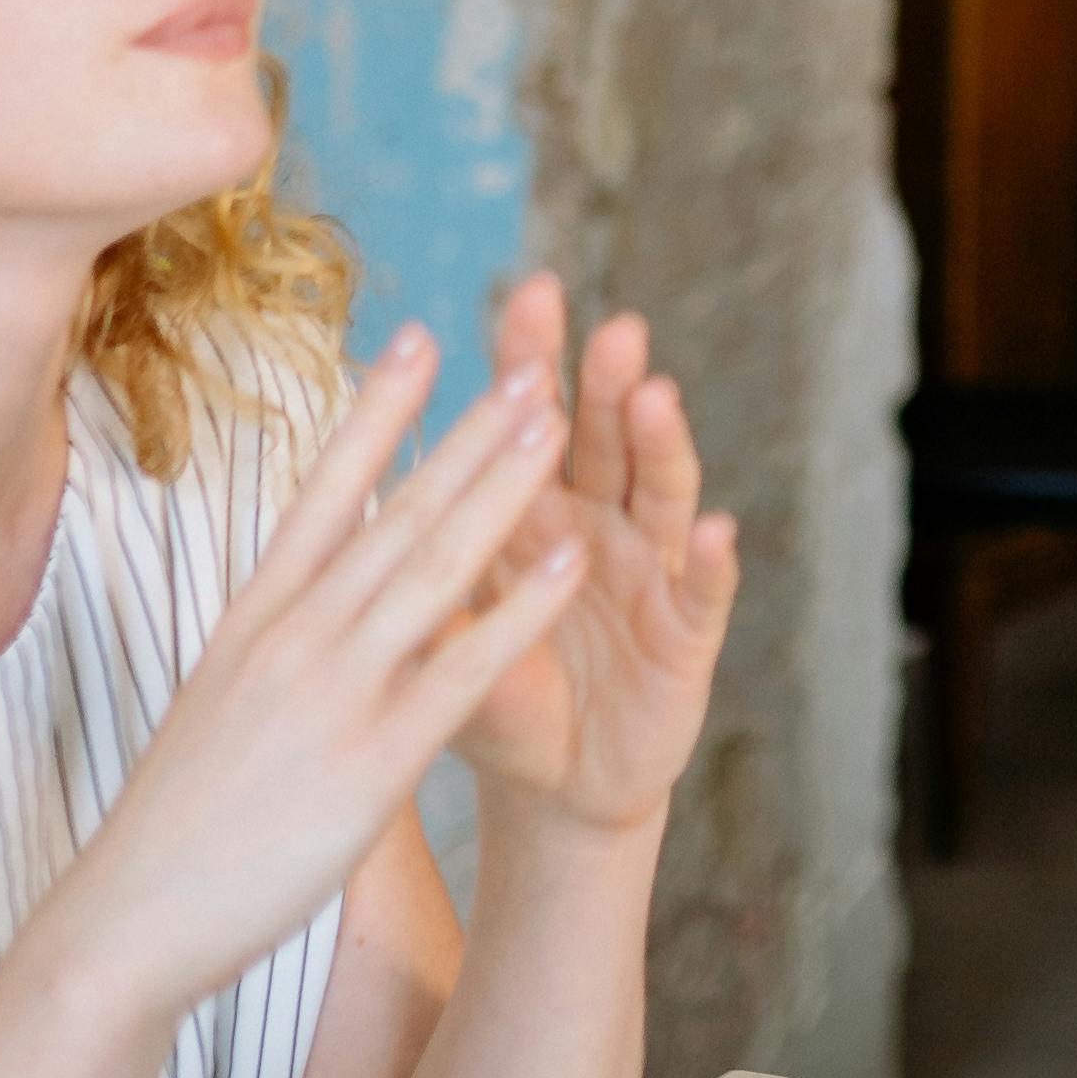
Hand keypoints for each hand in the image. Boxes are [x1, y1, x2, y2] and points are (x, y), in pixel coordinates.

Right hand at [73, 335, 586, 1020]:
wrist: (122, 922)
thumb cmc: (176, 825)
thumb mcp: (218, 701)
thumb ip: (272, 647)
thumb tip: (307, 606)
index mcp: (252, 616)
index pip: (323, 488)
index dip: (376, 410)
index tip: (420, 336)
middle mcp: (291, 636)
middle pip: (394, 510)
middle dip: (469, 432)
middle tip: (531, 362)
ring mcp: (330, 693)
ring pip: (433, 566)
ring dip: (503, 487)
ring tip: (556, 420)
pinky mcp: (368, 762)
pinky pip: (461, 668)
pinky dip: (519, 608)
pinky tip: (571, 559)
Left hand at [453, 277, 738, 837]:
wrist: (553, 783)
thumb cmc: (491, 696)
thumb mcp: (441, 632)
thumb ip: (420, 566)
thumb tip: (358, 494)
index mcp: (532, 509)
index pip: (533, 420)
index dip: (535, 362)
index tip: (527, 294)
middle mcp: (600, 523)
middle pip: (606, 438)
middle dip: (607, 382)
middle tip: (608, 327)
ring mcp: (650, 573)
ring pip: (662, 494)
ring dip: (661, 446)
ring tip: (654, 397)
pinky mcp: (686, 637)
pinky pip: (702, 595)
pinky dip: (713, 565)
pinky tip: (718, 530)